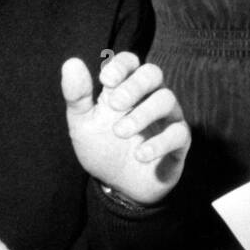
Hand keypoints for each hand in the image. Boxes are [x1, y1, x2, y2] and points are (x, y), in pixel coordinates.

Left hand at [63, 51, 188, 205]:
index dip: (121, 65)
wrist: (118, 187)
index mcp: (125, 88)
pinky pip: (179, 133)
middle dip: (134, 85)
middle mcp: (149, 98)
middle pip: (153, 73)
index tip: (105, 80)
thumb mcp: (83, 124)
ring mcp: (167, 118)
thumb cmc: (102, 148)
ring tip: (120, 133)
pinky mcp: (179, 142)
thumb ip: (77, 96)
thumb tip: (71, 62)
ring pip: (167, 99)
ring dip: (142, 114)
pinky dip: (159, 143)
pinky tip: (140, 155)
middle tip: (115, 104)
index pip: (130, 62)